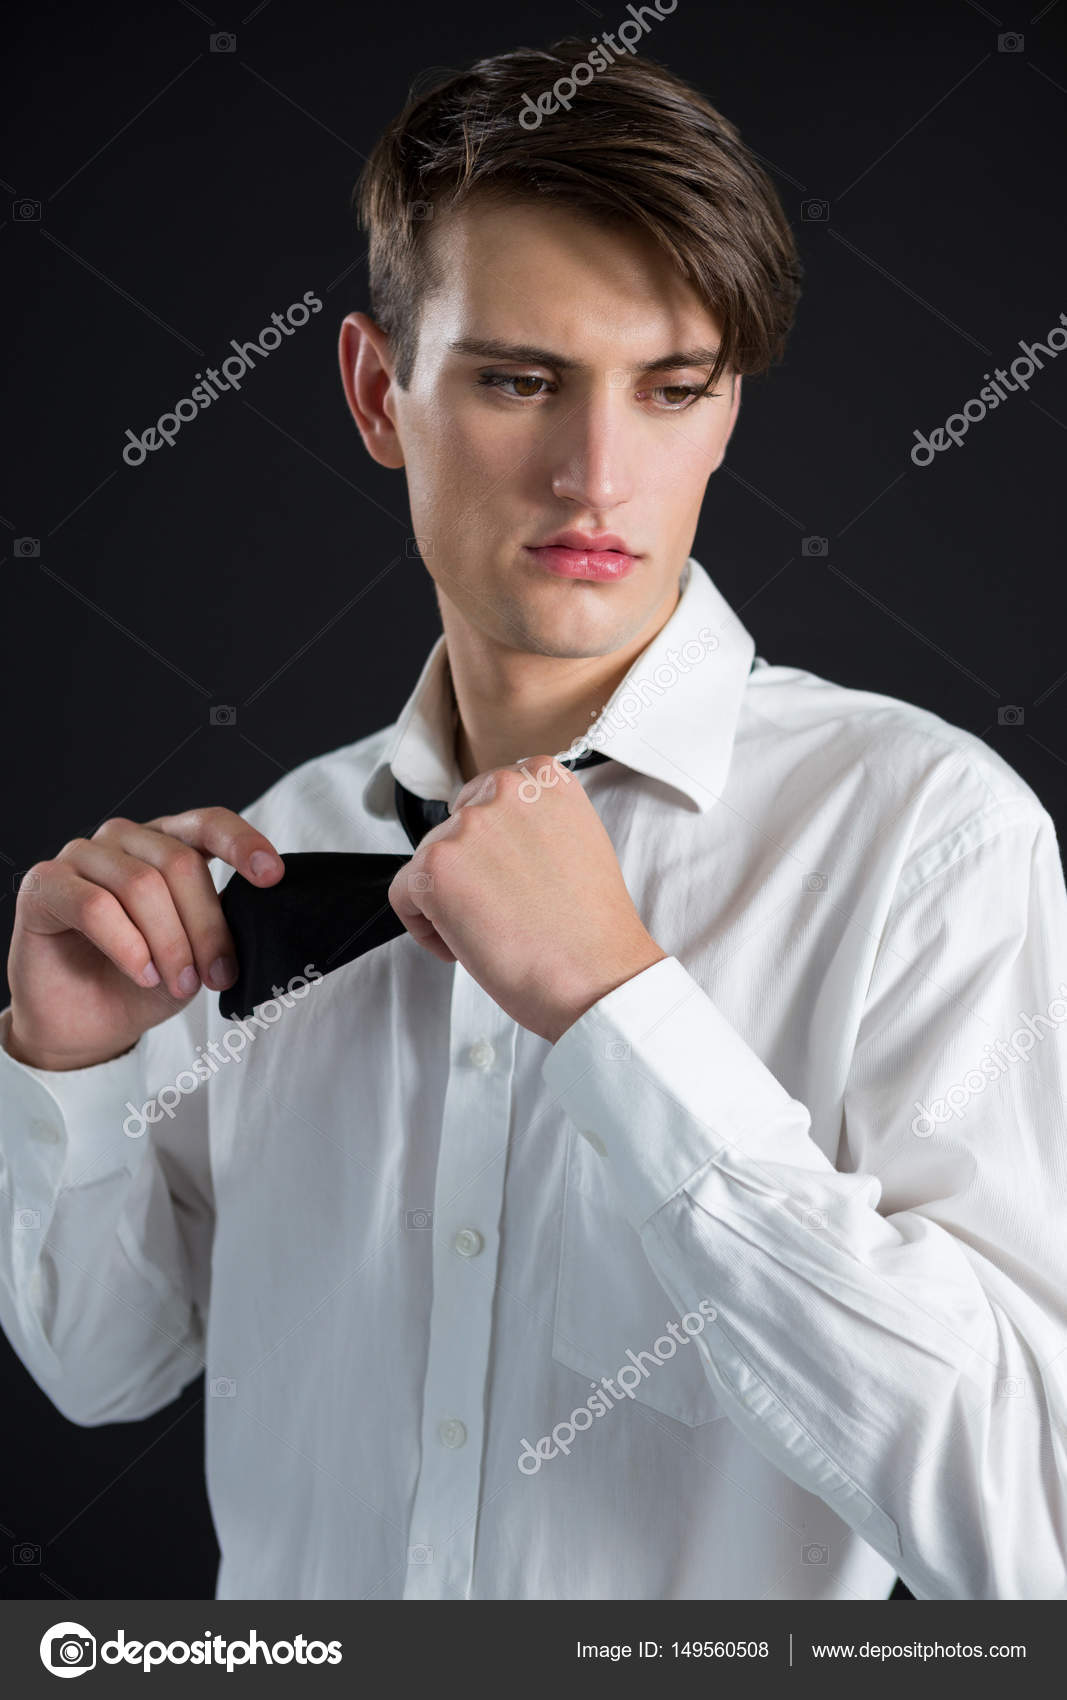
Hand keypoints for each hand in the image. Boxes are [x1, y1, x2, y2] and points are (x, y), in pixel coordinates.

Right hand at [6, 808, 284, 1070]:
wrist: (86, 1025)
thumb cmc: (143, 982)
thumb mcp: (197, 956)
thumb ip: (219, 928)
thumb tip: (253, 919)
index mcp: (168, 844)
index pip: (209, 824)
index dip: (242, 843)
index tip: (272, 876)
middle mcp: (126, 839)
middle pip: (179, 863)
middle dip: (206, 927)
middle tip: (216, 977)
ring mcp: (82, 855)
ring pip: (140, 885)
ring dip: (169, 944)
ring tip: (177, 983)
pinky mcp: (44, 883)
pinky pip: (95, 906)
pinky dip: (127, 945)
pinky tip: (142, 973)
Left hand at [387, 756, 666, 1042]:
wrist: (596, 977)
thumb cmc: (592, 929)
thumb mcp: (578, 843)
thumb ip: (534, 823)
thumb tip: (494, 839)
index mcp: (544, 779)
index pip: (486, 798)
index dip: (490, 846)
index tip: (506, 876)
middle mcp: (505, 789)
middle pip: (455, 827)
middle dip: (469, 870)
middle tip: (501, 910)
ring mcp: (467, 825)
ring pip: (429, 861)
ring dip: (449, 899)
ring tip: (493, 931)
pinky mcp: (434, 866)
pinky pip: (403, 894)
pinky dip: (425, 927)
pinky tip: (465, 945)